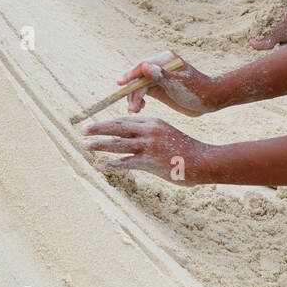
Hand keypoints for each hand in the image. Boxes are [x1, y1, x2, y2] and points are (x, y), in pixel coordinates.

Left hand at [83, 116, 208, 184]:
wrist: (203, 160)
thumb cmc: (186, 150)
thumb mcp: (167, 134)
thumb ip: (151, 134)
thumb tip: (136, 139)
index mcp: (153, 122)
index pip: (125, 120)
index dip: (109, 123)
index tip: (97, 125)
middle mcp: (148, 130)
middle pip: (117, 127)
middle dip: (98, 128)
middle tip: (83, 129)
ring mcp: (148, 146)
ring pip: (118, 143)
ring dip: (100, 144)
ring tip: (86, 145)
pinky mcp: (149, 161)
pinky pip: (125, 163)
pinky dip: (112, 165)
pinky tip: (101, 166)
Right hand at [117, 51, 223, 115]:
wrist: (210, 100)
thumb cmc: (198, 90)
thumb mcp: (179, 85)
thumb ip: (161, 76)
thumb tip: (144, 66)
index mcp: (165, 60)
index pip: (142, 66)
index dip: (130, 75)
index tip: (120, 84)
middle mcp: (159, 66)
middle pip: (138, 77)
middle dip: (133, 92)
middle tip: (131, 109)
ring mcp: (158, 77)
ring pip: (139, 86)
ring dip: (134, 98)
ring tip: (134, 111)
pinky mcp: (158, 87)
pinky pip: (142, 92)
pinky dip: (139, 100)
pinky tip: (139, 108)